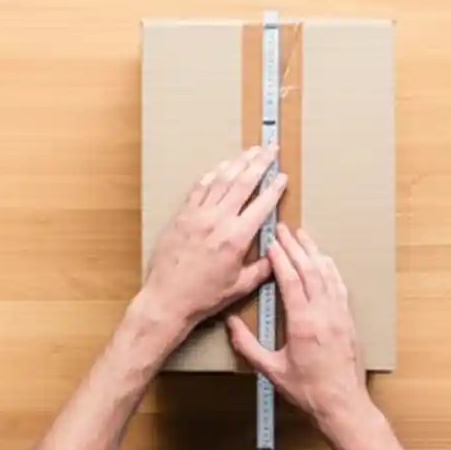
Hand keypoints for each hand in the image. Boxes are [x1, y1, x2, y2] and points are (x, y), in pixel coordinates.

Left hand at [139, 146, 287, 338]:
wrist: (168, 299)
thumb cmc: (204, 297)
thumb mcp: (240, 286)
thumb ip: (262, 268)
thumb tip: (276, 255)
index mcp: (236, 238)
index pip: (261, 205)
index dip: (274, 188)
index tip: (282, 177)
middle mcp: (218, 221)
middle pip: (243, 183)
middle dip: (259, 164)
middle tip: (271, 150)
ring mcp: (198, 215)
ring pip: (221, 180)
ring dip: (238, 162)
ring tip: (250, 151)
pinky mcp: (182, 216)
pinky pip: (199, 188)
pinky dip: (212, 174)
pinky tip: (221, 167)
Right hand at [227, 225, 373, 432]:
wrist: (342, 404)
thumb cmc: (307, 391)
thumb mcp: (271, 371)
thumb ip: (247, 346)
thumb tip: (230, 325)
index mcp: (304, 324)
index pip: (291, 280)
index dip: (280, 258)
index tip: (271, 242)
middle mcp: (324, 314)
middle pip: (310, 270)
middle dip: (295, 247)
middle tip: (283, 230)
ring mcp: (339, 315)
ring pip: (327, 273)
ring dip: (314, 252)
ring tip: (303, 235)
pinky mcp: (348, 319)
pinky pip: (339, 285)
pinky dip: (330, 268)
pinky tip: (324, 259)